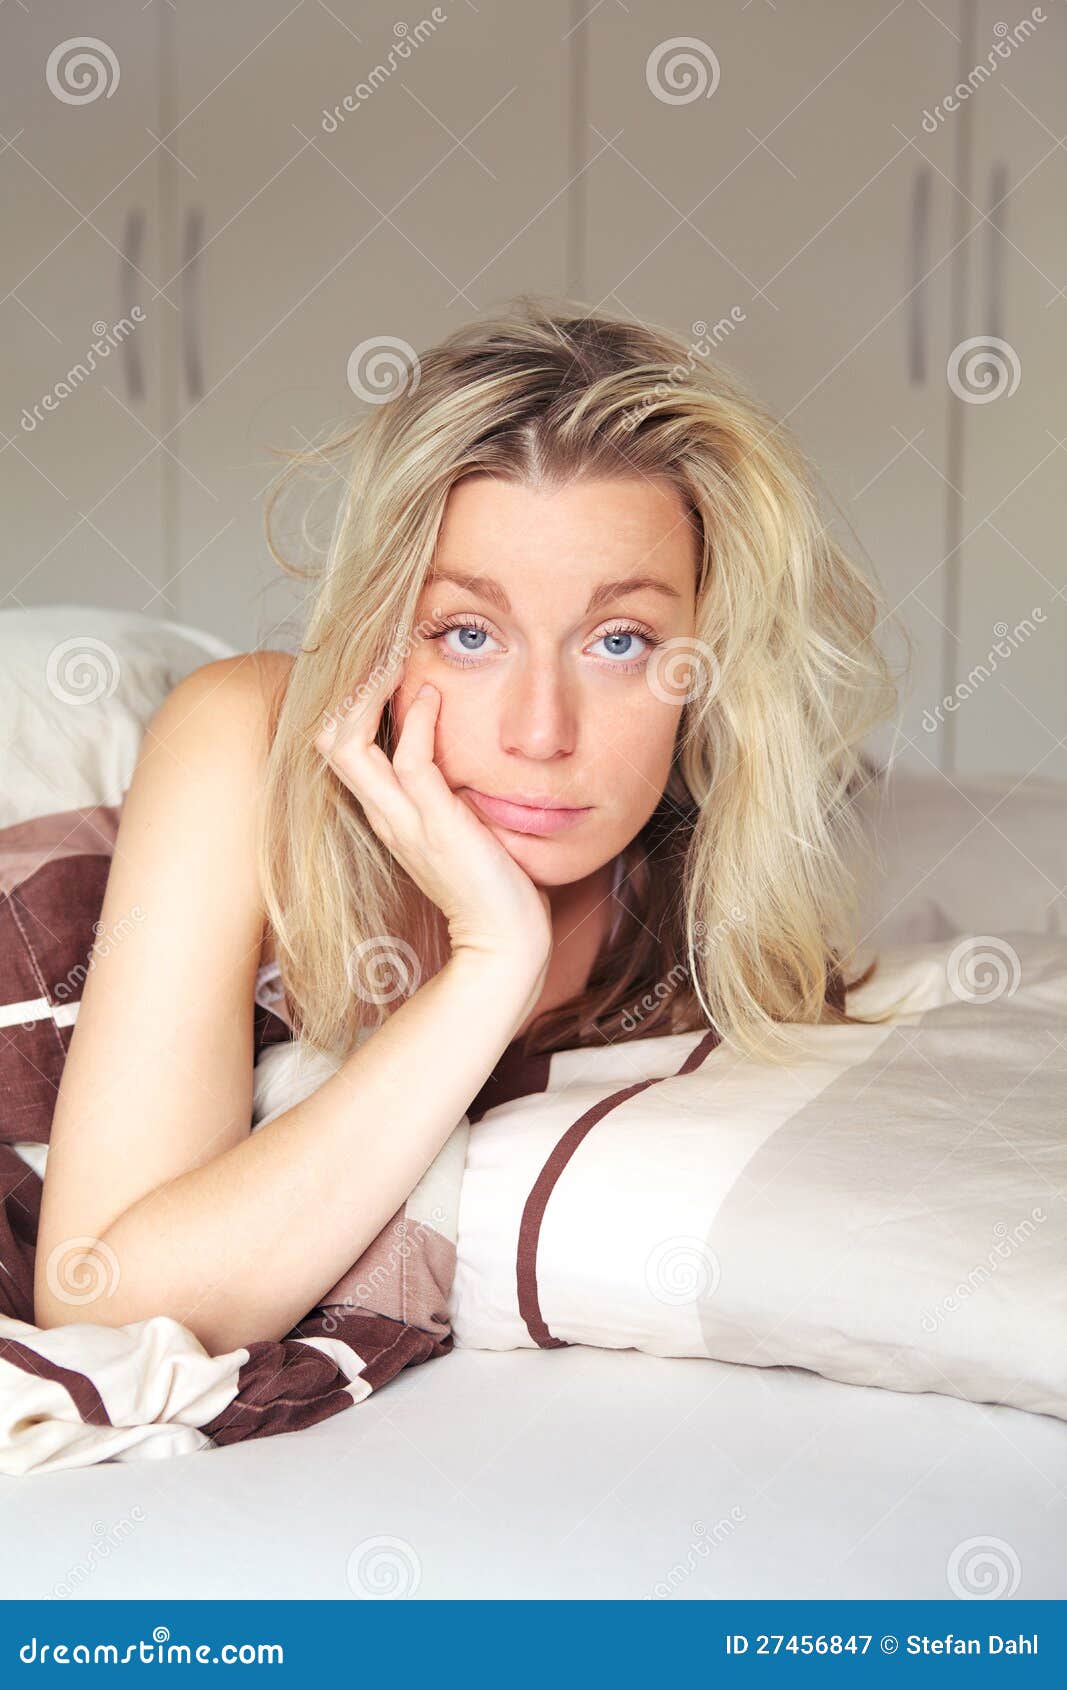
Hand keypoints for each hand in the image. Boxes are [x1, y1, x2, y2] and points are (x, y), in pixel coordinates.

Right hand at [315, 669, 553, 969]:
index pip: (341, 745)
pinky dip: (418, 721)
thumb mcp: (459, 823)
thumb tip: (456, 742)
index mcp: (386, 811)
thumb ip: (448, 786)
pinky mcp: (435, 824)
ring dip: (367, 693)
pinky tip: (433, 696)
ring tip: (390, 657)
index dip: (350, 701)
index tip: (379, 662)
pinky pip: (410, 761)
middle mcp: (383, 812)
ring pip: (348, 745)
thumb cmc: (492, 881)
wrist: (504, 941)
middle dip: (345, 687)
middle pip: (327, 739)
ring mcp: (404, 819)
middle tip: (376, 648)